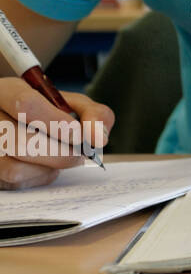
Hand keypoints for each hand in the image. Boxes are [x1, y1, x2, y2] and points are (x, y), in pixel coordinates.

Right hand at [0, 77, 114, 189]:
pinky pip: (15, 182)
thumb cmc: (50, 113)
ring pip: (17, 167)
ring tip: (63, 156)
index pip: (26, 104)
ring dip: (51, 167)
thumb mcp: (74, 104)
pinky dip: (39, 177)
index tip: (79, 135)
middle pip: (22, 142)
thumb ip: (93, 114)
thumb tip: (98, 138)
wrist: (26, 125)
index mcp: (8, 91)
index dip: (57, 122)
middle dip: (61, 153)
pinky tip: (46, 166)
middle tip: (79, 153)